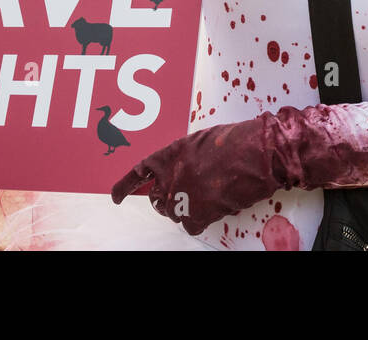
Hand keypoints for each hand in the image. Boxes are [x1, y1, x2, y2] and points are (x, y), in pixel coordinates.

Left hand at [112, 114, 291, 235]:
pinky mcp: (194, 215)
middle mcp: (168, 178)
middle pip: (156, 199)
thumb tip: (188, 169)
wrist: (252, 155)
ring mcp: (179, 198)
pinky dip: (200, 220)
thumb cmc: (234, 142)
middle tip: (184, 195)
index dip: (124, 186)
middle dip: (166, 199)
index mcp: (167, 155)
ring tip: (206, 197)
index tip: (115, 196)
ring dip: (185, 209)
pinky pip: (190, 226)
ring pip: (172, 214)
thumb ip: (186, 157)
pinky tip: (213, 209)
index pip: (137, 174)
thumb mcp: (202, 141)